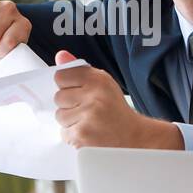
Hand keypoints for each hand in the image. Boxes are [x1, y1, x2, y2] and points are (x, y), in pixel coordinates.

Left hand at [52, 51, 181, 149]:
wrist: (134, 137)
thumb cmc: (116, 110)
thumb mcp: (103, 84)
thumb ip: (80, 70)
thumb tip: (60, 56)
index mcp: (98, 80)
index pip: (61, 76)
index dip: (67, 86)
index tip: (78, 92)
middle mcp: (94, 96)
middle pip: (59, 97)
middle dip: (69, 105)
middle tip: (86, 110)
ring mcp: (87, 116)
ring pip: (60, 116)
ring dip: (70, 121)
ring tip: (88, 122)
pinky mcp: (82, 135)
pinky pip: (64, 133)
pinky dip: (73, 135)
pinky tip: (88, 133)